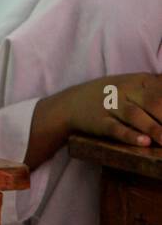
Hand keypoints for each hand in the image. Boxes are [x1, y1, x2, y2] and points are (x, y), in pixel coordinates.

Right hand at [26, 73, 161, 168]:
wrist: (72, 104)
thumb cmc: (113, 96)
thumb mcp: (135, 86)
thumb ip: (159, 89)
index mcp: (139, 81)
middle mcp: (125, 91)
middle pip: (154, 103)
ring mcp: (111, 106)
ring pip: (136, 116)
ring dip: (155, 130)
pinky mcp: (99, 122)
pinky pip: (115, 129)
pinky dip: (129, 136)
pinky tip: (143, 143)